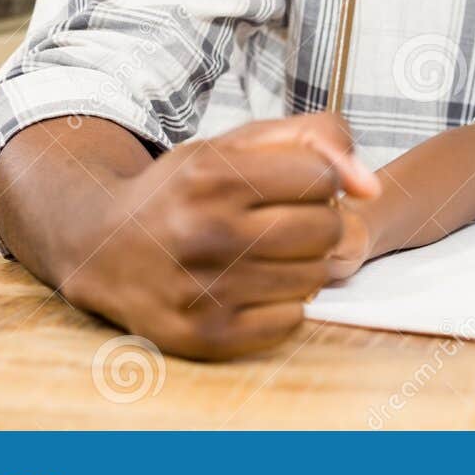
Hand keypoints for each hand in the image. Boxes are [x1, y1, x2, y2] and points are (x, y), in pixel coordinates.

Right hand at [63, 113, 381, 358]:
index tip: (290, 184)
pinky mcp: (205, 335)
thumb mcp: (239, 142)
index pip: (324, 177)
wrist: (103, 246)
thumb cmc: (187, 188)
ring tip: (268, 251)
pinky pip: (291, 321)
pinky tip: (253, 285)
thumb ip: (318, 138)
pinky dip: (284, 304)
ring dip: (305, 263)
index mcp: (213, 174)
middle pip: (327, 228)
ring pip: (315, 277)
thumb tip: (371, 189)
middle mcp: (205, 232)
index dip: (318, 179)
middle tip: (285, 220)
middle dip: (319, 220)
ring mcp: (203, 289)